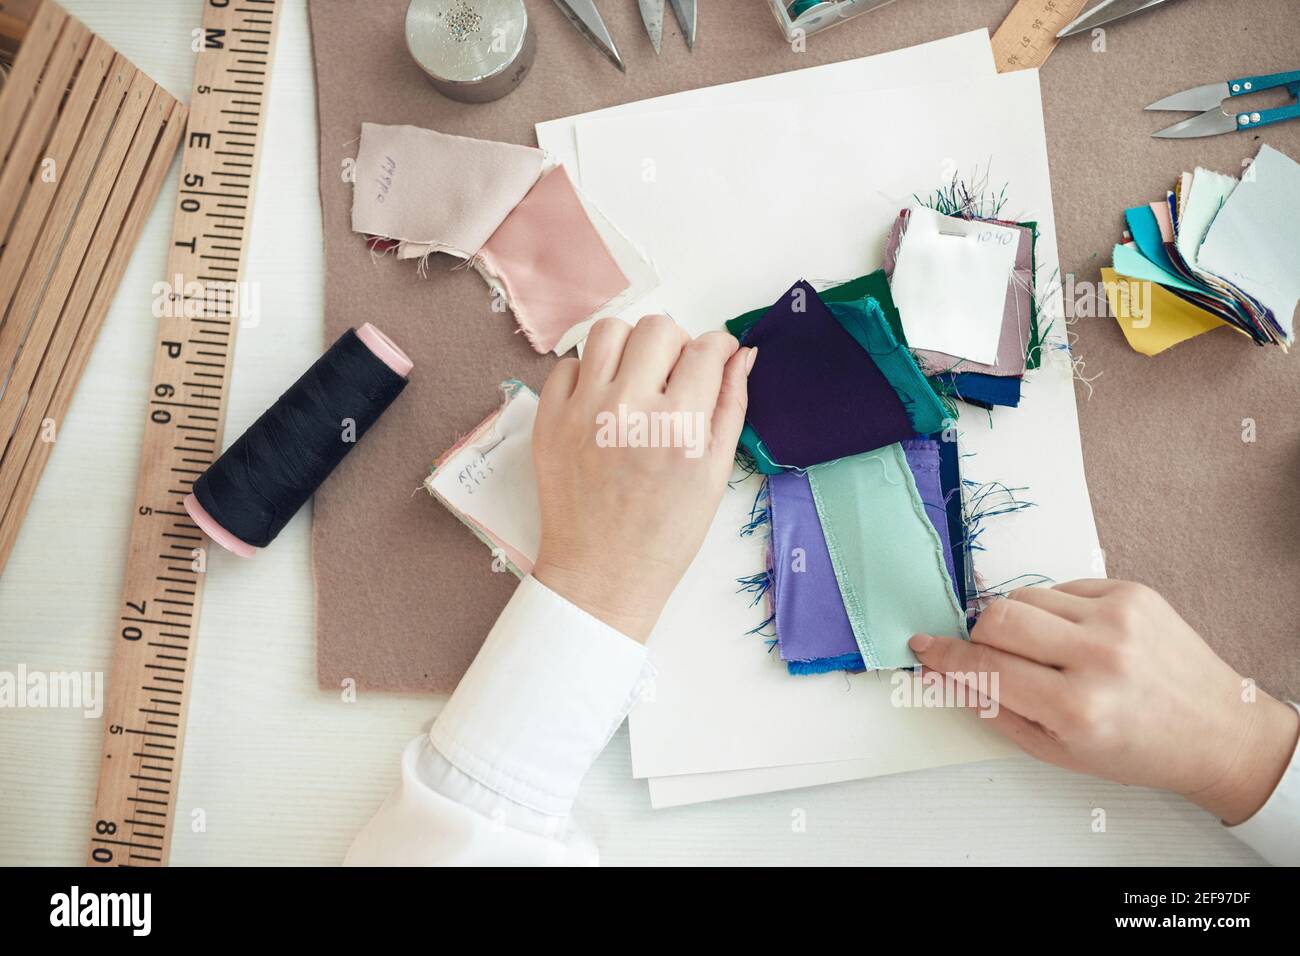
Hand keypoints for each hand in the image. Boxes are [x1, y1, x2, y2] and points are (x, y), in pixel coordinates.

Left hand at [531, 315, 755, 641]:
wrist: (602, 574)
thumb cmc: (666, 534)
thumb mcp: (714, 474)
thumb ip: (730, 406)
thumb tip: (740, 355)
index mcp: (678, 426)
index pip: (705, 349)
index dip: (719, 347)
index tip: (716, 357)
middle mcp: (628, 409)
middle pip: (658, 329)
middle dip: (676, 343)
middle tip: (675, 373)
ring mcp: (581, 412)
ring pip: (608, 332)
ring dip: (630, 346)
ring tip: (636, 376)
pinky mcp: (548, 421)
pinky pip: (567, 365)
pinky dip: (588, 373)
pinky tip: (602, 400)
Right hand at [909, 579, 1298, 823]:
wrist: (1215, 729)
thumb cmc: (1138, 747)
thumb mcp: (1058, 750)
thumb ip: (996, 710)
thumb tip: (948, 674)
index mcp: (1077, 707)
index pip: (985, 666)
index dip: (946, 655)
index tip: (924, 646)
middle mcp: (1098, 657)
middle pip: (998, 616)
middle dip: (979, 633)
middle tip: (988, 651)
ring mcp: (1118, 618)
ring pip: (1026, 596)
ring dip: (1018, 621)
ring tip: (1044, 650)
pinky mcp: (1132, 592)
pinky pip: (1062, 587)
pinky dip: (1055, 610)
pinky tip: (1076, 637)